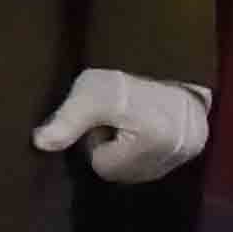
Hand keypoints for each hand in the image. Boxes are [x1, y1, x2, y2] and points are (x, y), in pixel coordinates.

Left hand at [33, 66, 210, 184]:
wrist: (170, 59)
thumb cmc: (127, 76)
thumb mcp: (91, 93)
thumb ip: (67, 121)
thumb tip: (39, 144)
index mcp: (152, 144)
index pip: (104, 167)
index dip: (94, 143)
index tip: (100, 119)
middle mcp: (175, 156)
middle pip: (123, 172)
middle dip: (113, 150)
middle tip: (114, 119)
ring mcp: (187, 155)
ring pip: (140, 169)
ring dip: (130, 151)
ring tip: (131, 120)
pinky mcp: (193, 149)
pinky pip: (158, 162)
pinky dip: (148, 149)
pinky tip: (145, 125)